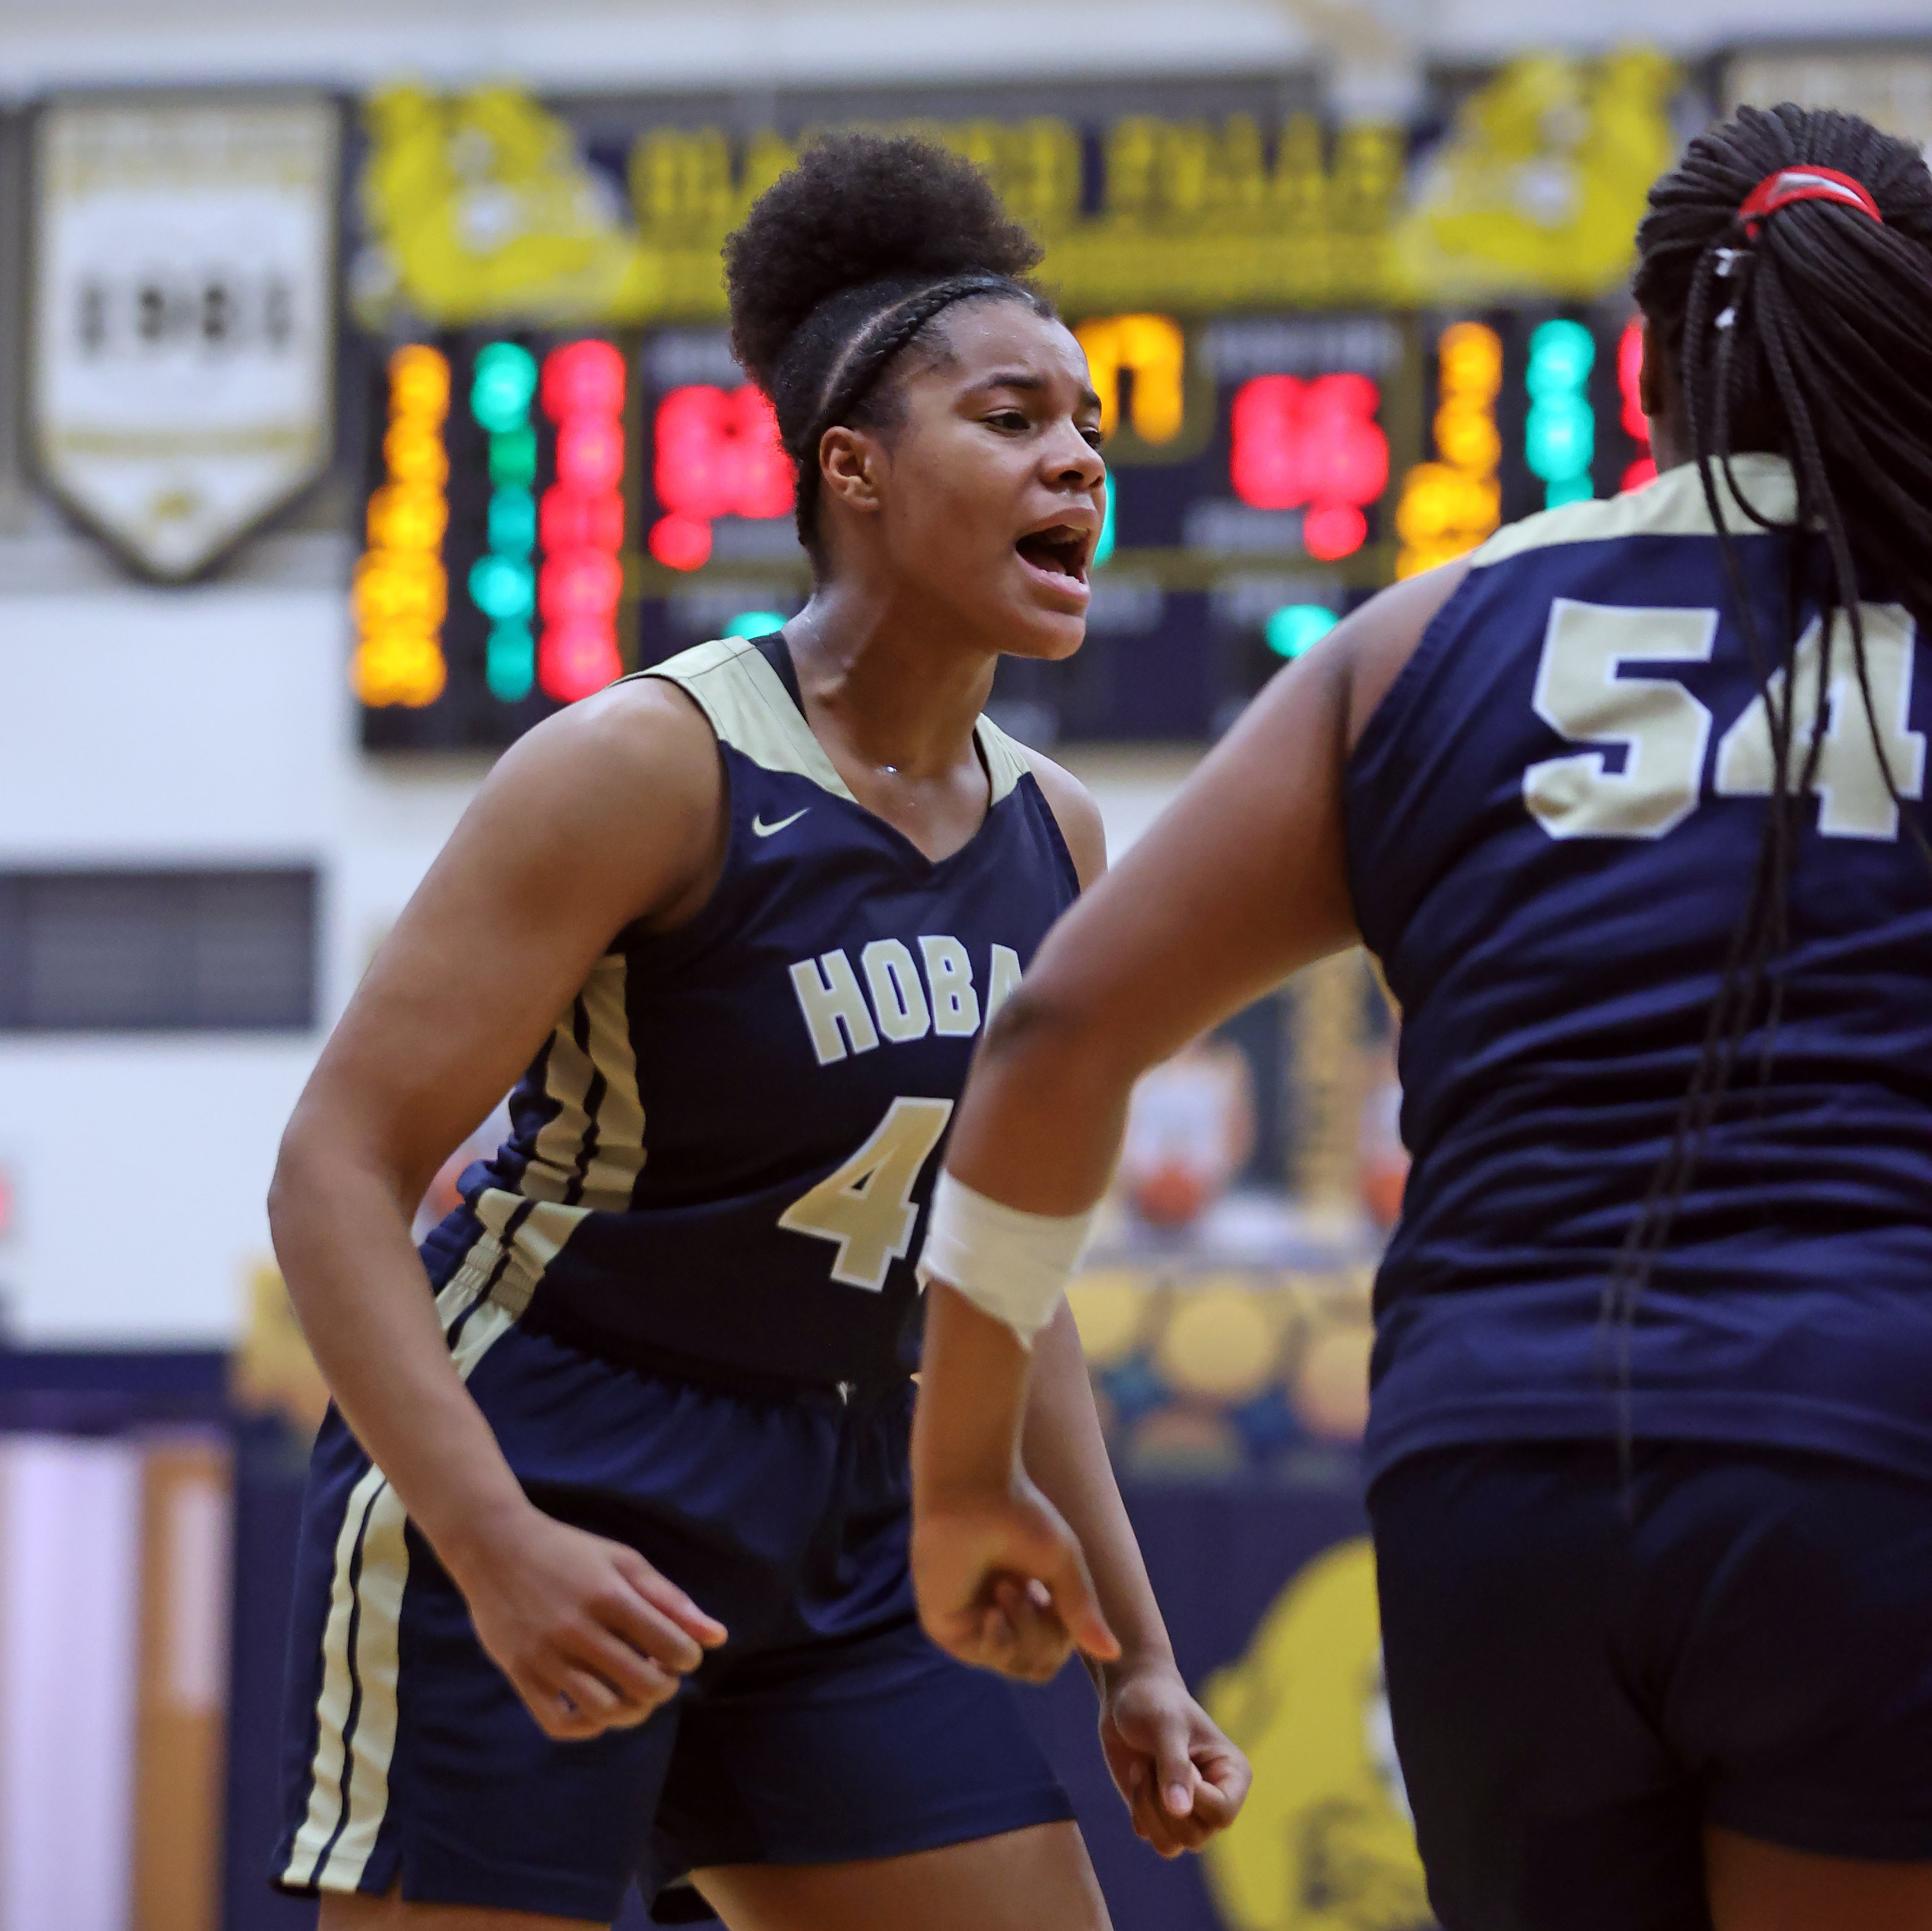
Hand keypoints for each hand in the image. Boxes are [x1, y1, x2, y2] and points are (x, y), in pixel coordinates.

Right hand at [442, 1501, 726, 1740]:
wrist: (495, 1546)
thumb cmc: (570, 1552)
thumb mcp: (624, 1562)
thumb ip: (672, 1600)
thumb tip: (719, 1638)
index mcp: (609, 1595)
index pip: (671, 1647)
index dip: (688, 1658)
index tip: (681, 1653)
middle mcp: (577, 1629)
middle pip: (642, 1686)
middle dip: (665, 1687)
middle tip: (660, 1674)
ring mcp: (545, 1655)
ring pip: (603, 1711)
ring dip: (631, 1711)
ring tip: (634, 1694)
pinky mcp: (519, 1674)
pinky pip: (559, 1723)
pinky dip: (587, 1726)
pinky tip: (598, 1708)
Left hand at [911, 1472, 1120, 1683]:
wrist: (971, 1493)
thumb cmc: (1018, 1515)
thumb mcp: (1062, 1564)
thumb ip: (1081, 1611)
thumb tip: (1113, 1653)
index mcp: (1028, 1598)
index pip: (1057, 1645)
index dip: (1068, 1632)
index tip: (1056, 1593)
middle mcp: (1000, 1615)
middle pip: (1040, 1661)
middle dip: (1045, 1635)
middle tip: (1034, 1592)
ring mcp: (973, 1624)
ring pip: (1018, 1664)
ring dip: (1023, 1632)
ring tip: (1007, 1589)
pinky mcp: (947, 1628)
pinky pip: (987, 1657)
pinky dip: (998, 1640)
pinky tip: (992, 1611)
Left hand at [1098, 1658, 1251, 1856]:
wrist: (1128, 1697)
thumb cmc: (1155, 1703)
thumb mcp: (1165, 1726)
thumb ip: (1174, 1767)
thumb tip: (1180, 1812)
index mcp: (1234, 1775)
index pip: (1223, 1814)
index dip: (1193, 1797)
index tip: (1174, 1761)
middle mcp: (1216, 1799)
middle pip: (1195, 1837)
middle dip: (1162, 1804)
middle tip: (1150, 1764)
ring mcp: (1189, 1811)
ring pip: (1171, 1844)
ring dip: (1148, 1809)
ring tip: (1142, 1771)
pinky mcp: (1161, 1815)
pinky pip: (1150, 1837)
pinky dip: (1138, 1810)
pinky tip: (1137, 1778)